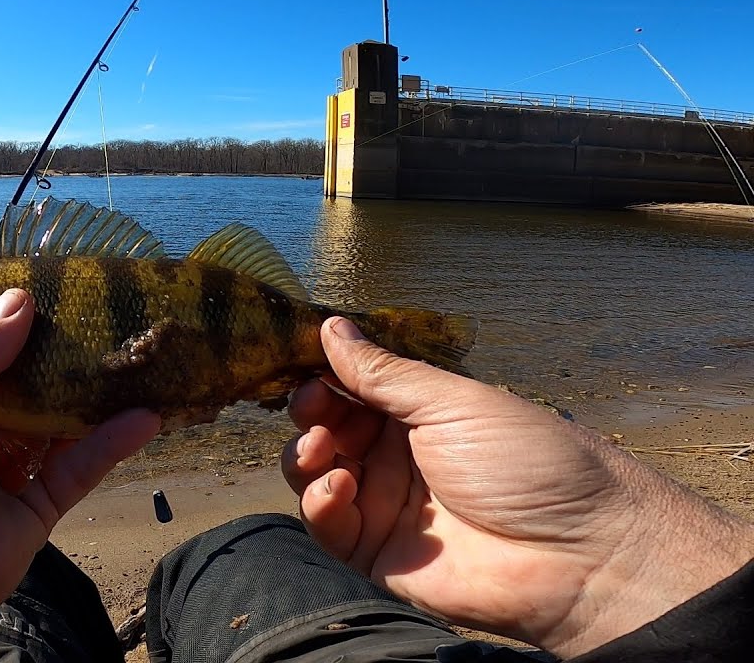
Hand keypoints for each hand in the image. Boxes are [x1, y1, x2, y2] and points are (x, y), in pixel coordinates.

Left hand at [0, 289, 160, 657]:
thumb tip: (22, 301)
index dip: (15, 327)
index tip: (57, 291)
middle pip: (28, 388)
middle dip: (64, 358)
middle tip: (111, 317)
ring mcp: (5, 472)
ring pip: (60, 425)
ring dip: (96, 396)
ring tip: (140, 356)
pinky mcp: (36, 511)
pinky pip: (79, 470)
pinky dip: (111, 443)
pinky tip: (146, 413)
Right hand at [283, 316, 753, 657]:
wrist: (579, 554)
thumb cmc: (530, 463)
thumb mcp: (454, 403)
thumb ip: (384, 373)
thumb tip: (330, 326)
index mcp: (420, 412)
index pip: (353, 386)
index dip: (324, 374)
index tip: (301, 361)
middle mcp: (397, 455)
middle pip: (327, 428)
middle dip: (311, 412)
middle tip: (313, 404)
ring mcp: (385, 504)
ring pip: (315, 474)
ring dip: (306, 455)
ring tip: (323, 447)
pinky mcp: (377, 553)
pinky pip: (328, 525)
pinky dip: (319, 502)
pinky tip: (338, 486)